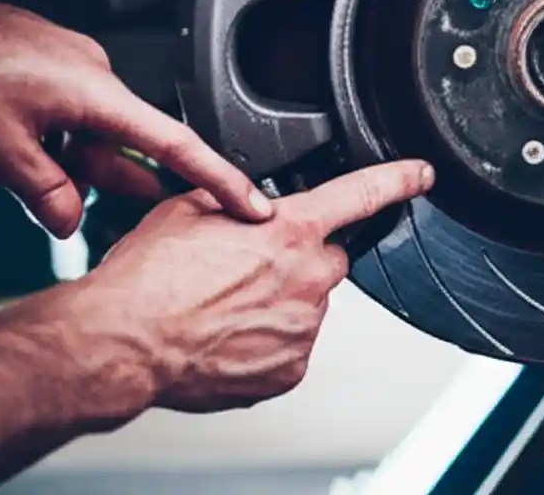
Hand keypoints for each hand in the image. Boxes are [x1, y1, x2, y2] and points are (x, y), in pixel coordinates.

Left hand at [0, 0, 271, 235]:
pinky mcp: (44, 61)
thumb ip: (44, 193)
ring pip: (89, 129)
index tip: (252, 204)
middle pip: (125, 143)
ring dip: (69, 162)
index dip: (219, 179)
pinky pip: (66, 111)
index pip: (175, 145)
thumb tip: (70, 221)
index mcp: (98, 92)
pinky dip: (53, 141)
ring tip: (31, 177)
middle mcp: (93, 72)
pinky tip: (18, 153)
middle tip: (106, 210)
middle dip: (111, 180)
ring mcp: (69, 64)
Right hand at [81, 159, 434, 412]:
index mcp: (290, 229)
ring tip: (221, 308)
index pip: (361, 195)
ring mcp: (303, 325)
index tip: (421, 175)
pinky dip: (265, 342)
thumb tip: (249, 201)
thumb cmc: (148, 278)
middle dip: (298, 260)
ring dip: (277, 303)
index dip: (398, 180)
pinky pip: (290, 345)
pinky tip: (226, 336)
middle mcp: (308, 277)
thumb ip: (237, 199)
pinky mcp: (290, 367)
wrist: (122, 342)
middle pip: (326, 258)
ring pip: (306, 305)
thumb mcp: (188, 209)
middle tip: (245, 272)